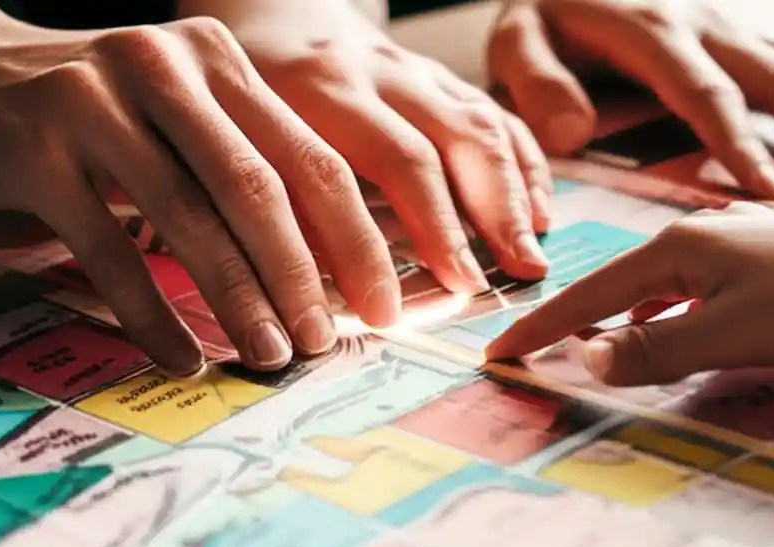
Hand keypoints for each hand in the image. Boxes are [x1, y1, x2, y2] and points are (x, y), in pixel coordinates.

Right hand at [0, 12, 400, 374]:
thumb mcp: (170, 117)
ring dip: (238, 300)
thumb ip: (235, 169)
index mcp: (217, 60)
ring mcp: (96, 102)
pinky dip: (151, 312)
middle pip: (259, 189)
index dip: (355, 240)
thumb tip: (319, 275)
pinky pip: (109, 247)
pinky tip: (181, 356)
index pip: (309, 157)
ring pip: (190, 218)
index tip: (386, 308)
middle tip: (325, 345)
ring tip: (269, 357)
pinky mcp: (35, 148)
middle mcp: (166, 67)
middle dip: (303, 278)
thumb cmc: (80, 112)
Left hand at [181, 0, 553, 291]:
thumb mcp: (234, 143)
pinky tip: (539, 213)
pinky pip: (495, 113)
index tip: (456, 286)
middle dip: (492, 213)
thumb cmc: (238, 97)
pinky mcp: (438, 75)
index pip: (397, 160)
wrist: (266, 13)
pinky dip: (523, 164)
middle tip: (516, 275)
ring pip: (483, 123)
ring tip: (532, 256)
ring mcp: (415, 69)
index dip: (432, 228)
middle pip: (455, 139)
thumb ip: (276, 205)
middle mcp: (377, 71)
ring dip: (515, 193)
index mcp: (320, 87)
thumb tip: (316, 292)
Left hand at [486, 0, 773, 197]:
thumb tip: (572, 134)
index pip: (703, 91)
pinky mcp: (743, 38)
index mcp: (650, 30)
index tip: (764, 190)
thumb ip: (538, 85)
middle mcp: (704, 25)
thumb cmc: (542, 19)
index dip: (736, 141)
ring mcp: (731, 30)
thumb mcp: (517, 42)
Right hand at [486, 202, 773, 385]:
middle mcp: (696, 245)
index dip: (539, 327)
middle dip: (571, 329)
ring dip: (621, 335)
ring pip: (655, 302)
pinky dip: (667, 334)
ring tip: (586, 367)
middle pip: (614, 293)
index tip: (496, 354)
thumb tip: (585, 363)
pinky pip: (691, 309)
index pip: (587, 295)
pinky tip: (670, 355)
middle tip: (530, 364)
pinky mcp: (761, 282)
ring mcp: (730, 261)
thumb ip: (653, 350)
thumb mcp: (727, 334)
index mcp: (676, 249)